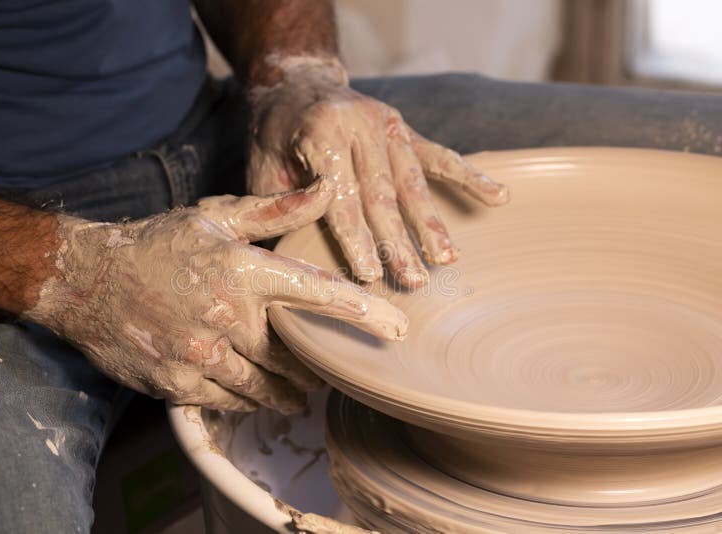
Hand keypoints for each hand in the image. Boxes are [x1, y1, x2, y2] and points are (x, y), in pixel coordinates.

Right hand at [24, 177, 407, 412]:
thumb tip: (326, 188)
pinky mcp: (179, 382)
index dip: (362, 314)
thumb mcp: (216, 218)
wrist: (86, 279)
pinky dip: (247, 400)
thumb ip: (275, 210)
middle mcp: (228, 314)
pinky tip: (253, 395)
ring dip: (287, 392)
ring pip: (265, 387)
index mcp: (243, 270)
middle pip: (296, 355)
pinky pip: (229, 401)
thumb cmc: (158, 244)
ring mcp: (201, 353)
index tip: (395, 330)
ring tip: (299, 393)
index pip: (316, 294)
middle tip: (324, 370)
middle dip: (315, 367)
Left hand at [248, 57, 509, 287]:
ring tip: (447, 258)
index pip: (341, 194)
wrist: (296, 82)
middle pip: (382, 193)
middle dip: (399, 241)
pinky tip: (498, 198)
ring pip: (413, 180)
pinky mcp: (404, 129)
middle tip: (415, 281)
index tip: (370, 273)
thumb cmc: (274, 135)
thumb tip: (300, 251)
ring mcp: (386, 125)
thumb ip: (283, 205)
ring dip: (431, 222)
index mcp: (320, 133)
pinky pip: (439, 155)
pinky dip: (470, 177)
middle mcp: (359, 125)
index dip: (355, 236)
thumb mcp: (262, 167)